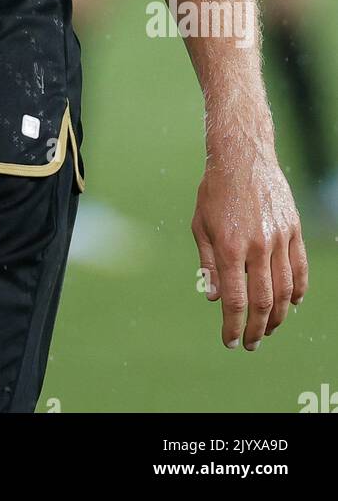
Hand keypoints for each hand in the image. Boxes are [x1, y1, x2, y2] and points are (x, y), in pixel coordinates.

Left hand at [191, 151, 307, 349]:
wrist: (242, 157)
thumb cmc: (214, 191)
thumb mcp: (200, 225)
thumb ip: (207, 263)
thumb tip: (212, 298)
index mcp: (229, 247)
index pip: (235, 300)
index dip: (233, 326)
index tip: (230, 342)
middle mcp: (257, 246)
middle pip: (263, 302)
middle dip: (257, 329)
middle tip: (252, 344)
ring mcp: (279, 238)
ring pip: (285, 290)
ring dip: (278, 316)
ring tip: (270, 329)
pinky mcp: (293, 230)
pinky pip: (300, 268)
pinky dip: (298, 290)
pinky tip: (291, 304)